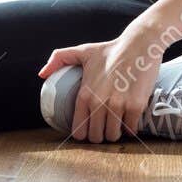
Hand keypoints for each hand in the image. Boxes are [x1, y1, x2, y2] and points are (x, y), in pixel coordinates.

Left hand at [37, 31, 161, 143]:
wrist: (139, 44)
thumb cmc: (111, 49)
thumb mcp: (82, 51)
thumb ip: (59, 59)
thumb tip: (42, 75)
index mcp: (84, 94)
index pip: (79, 130)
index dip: (83, 133)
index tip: (89, 129)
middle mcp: (99, 103)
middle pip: (95, 137)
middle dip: (100, 135)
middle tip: (104, 126)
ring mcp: (118, 105)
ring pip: (113, 136)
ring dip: (115, 133)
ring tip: (117, 124)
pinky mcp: (135, 106)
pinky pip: (131, 130)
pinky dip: (130, 128)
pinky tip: (129, 120)